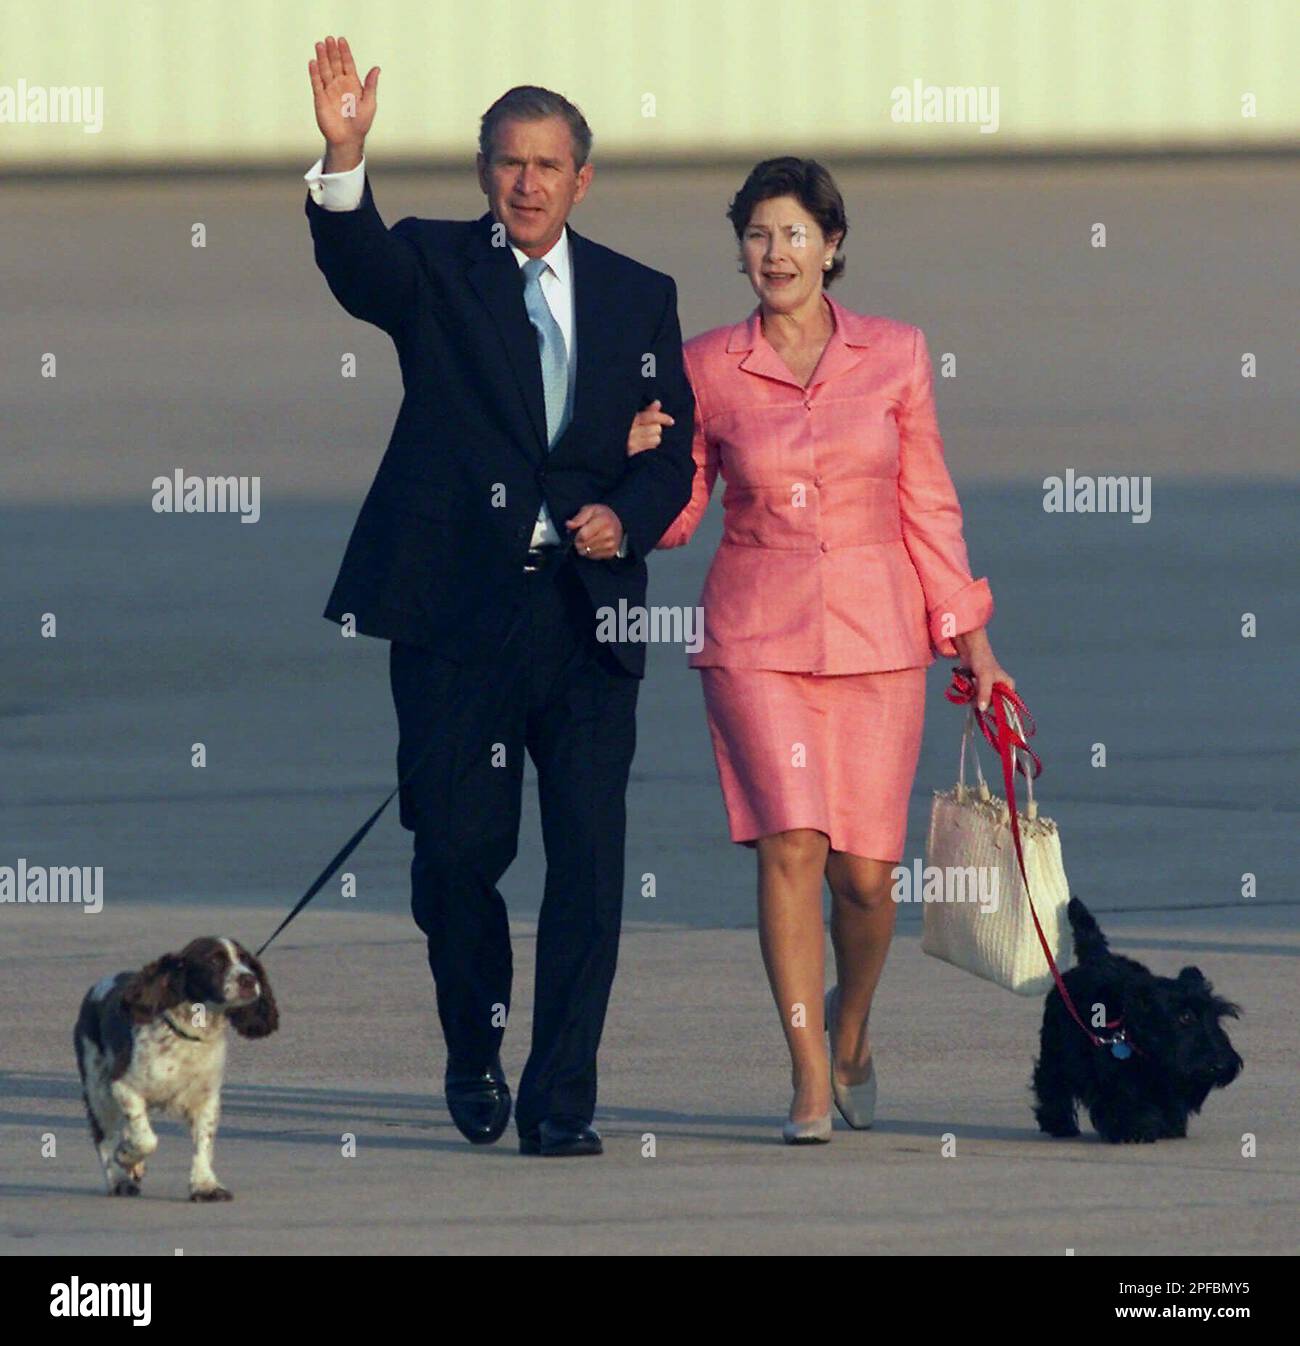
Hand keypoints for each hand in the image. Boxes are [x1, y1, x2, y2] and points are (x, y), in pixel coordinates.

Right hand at [309, 35, 378, 161]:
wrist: (348, 139)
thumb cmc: (361, 123)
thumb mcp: (369, 103)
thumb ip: (370, 85)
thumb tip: (376, 68)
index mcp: (352, 84)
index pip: (347, 64)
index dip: (345, 52)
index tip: (341, 40)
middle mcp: (340, 84)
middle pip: (334, 64)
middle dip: (332, 51)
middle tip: (329, 39)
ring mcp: (329, 90)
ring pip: (324, 70)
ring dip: (322, 58)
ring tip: (320, 45)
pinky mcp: (320, 98)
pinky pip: (316, 83)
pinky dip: (314, 73)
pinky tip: (313, 62)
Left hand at [566, 504, 623, 559]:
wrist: (618, 522)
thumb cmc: (602, 515)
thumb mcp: (590, 510)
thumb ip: (578, 518)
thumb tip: (569, 525)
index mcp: (604, 521)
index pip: (583, 535)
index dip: (576, 535)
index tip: (576, 532)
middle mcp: (609, 534)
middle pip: (584, 545)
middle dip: (578, 542)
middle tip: (580, 537)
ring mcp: (611, 545)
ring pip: (587, 552)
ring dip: (583, 548)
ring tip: (587, 540)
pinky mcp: (611, 553)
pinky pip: (593, 556)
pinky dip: (590, 552)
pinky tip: (592, 545)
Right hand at [626, 400, 674, 455]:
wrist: (609, 447)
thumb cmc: (625, 430)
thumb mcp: (634, 418)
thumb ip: (647, 411)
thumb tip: (657, 402)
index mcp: (631, 419)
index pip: (651, 416)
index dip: (663, 418)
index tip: (671, 421)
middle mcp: (630, 431)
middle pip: (656, 428)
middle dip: (656, 429)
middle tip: (649, 431)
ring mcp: (632, 443)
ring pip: (656, 439)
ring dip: (654, 439)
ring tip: (646, 439)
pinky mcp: (633, 453)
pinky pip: (652, 448)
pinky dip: (651, 447)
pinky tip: (644, 446)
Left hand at [970, 657, 1014, 714]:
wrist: (970, 651)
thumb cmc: (982, 661)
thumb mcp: (985, 678)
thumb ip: (984, 693)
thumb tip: (982, 709)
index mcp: (1008, 687)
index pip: (1005, 705)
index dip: (995, 707)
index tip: (984, 703)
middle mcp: (1001, 690)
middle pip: (991, 704)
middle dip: (981, 698)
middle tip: (976, 686)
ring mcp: (990, 690)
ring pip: (981, 702)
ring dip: (974, 695)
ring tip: (973, 681)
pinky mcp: (979, 689)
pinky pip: (974, 698)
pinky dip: (970, 693)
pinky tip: (969, 683)